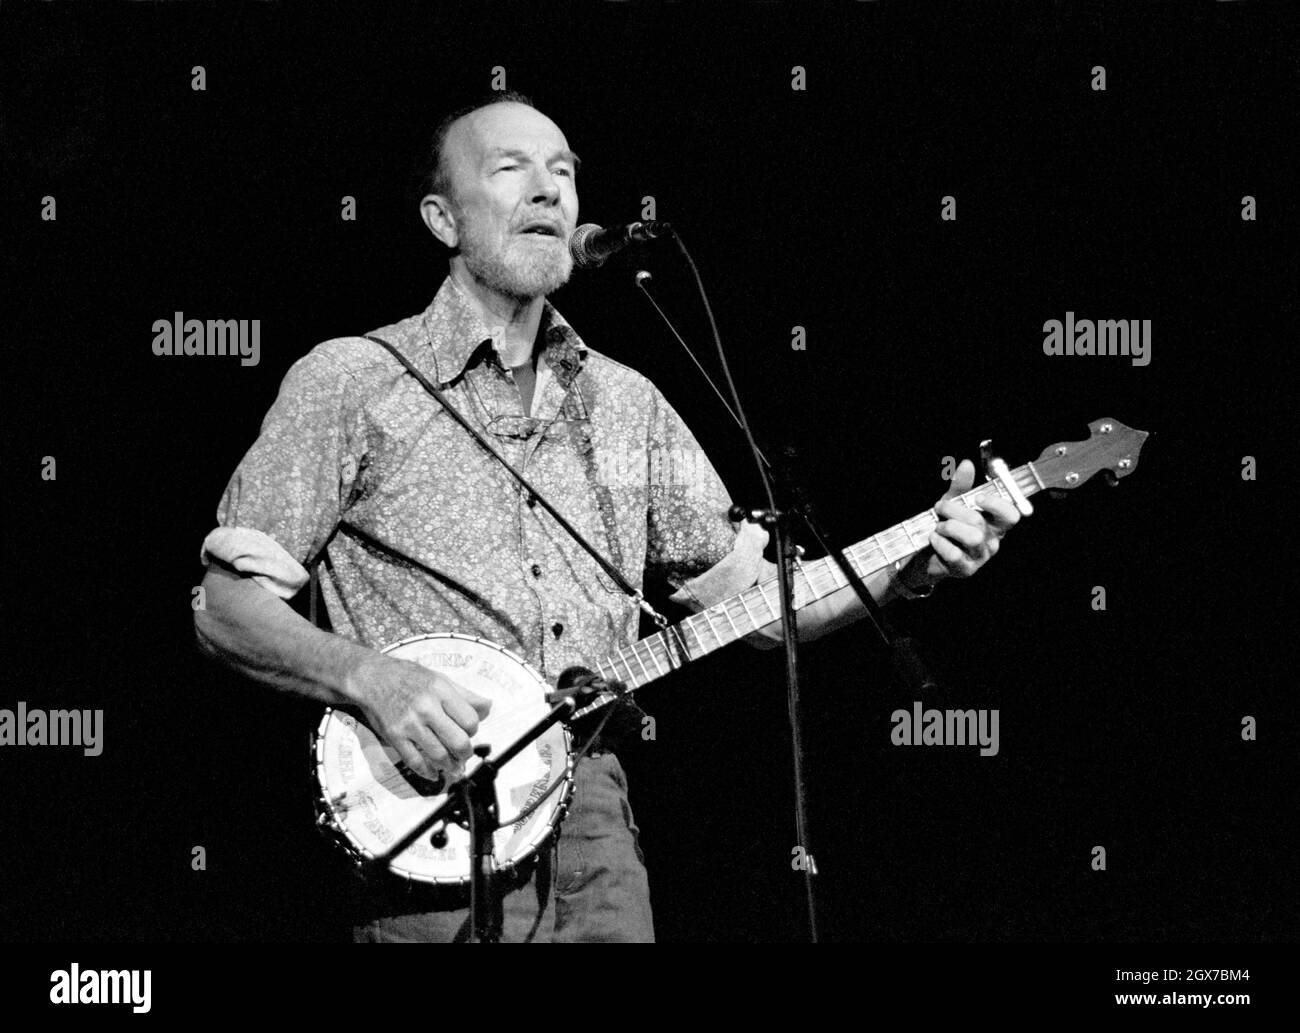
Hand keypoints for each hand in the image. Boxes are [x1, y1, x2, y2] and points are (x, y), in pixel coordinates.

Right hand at [346, 652, 492, 778]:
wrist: (373, 677)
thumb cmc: (409, 677)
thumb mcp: (440, 679)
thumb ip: (465, 695)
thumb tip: (488, 707)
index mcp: (441, 691)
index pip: (470, 720)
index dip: (473, 730)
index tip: (468, 732)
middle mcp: (426, 708)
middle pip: (457, 741)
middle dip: (464, 753)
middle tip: (464, 755)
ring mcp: (409, 724)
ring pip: (438, 755)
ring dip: (449, 766)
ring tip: (452, 767)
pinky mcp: (394, 736)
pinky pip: (415, 761)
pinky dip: (427, 772)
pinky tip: (433, 773)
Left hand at [899, 459, 1020, 589]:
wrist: (926, 554)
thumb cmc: (946, 527)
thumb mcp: (952, 503)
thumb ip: (961, 486)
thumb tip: (967, 464)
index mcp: (995, 523)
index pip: (1011, 515)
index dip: (997, 505)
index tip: (978, 497)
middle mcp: (992, 540)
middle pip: (981, 522)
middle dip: (954, 510)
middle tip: (939, 507)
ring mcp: (980, 557)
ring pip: (971, 537)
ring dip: (947, 527)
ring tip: (938, 527)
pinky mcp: (966, 570)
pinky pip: (955, 554)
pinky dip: (940, 543)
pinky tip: (934, 540)